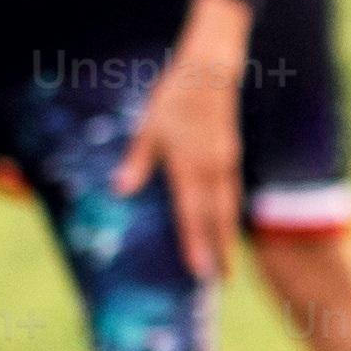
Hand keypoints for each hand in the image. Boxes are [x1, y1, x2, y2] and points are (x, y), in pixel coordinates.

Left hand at [109, 0, 254, 279]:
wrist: (212, 70)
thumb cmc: (174, 97)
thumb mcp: (148, 128)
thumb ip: (137, 162)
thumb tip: (119, 191)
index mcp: (190, 166)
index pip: (193, 214)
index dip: (195, 244)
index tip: (198, 272)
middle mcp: (213, 169)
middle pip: (218, 219)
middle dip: (220, 251)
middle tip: (219, 281)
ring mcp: (226, 162)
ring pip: (228, 207)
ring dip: (227, 236)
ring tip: (225, 261)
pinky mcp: (230, 154)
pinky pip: (231, 192)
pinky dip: (229, 213)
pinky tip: (225, 222)